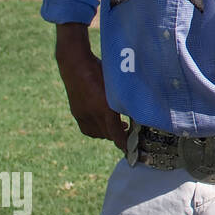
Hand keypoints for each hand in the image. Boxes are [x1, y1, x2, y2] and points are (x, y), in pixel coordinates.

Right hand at [55, 24, 128, 151]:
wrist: (74, 64)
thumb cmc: (100, 70)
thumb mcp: (118, 84)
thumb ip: (126, 97)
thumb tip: (139, 107)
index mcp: (104, 108)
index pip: (116, 133)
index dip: (124, 143)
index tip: (131, 150)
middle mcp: (92, 114)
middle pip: (107, 134)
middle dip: (118, 137)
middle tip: (130, 135)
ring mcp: (82, 114)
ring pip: (97, 133)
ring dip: (108, 133)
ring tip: (118, 128)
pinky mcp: (76, 112)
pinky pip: (87, 129)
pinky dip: (96, 130)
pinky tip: (103, 124)